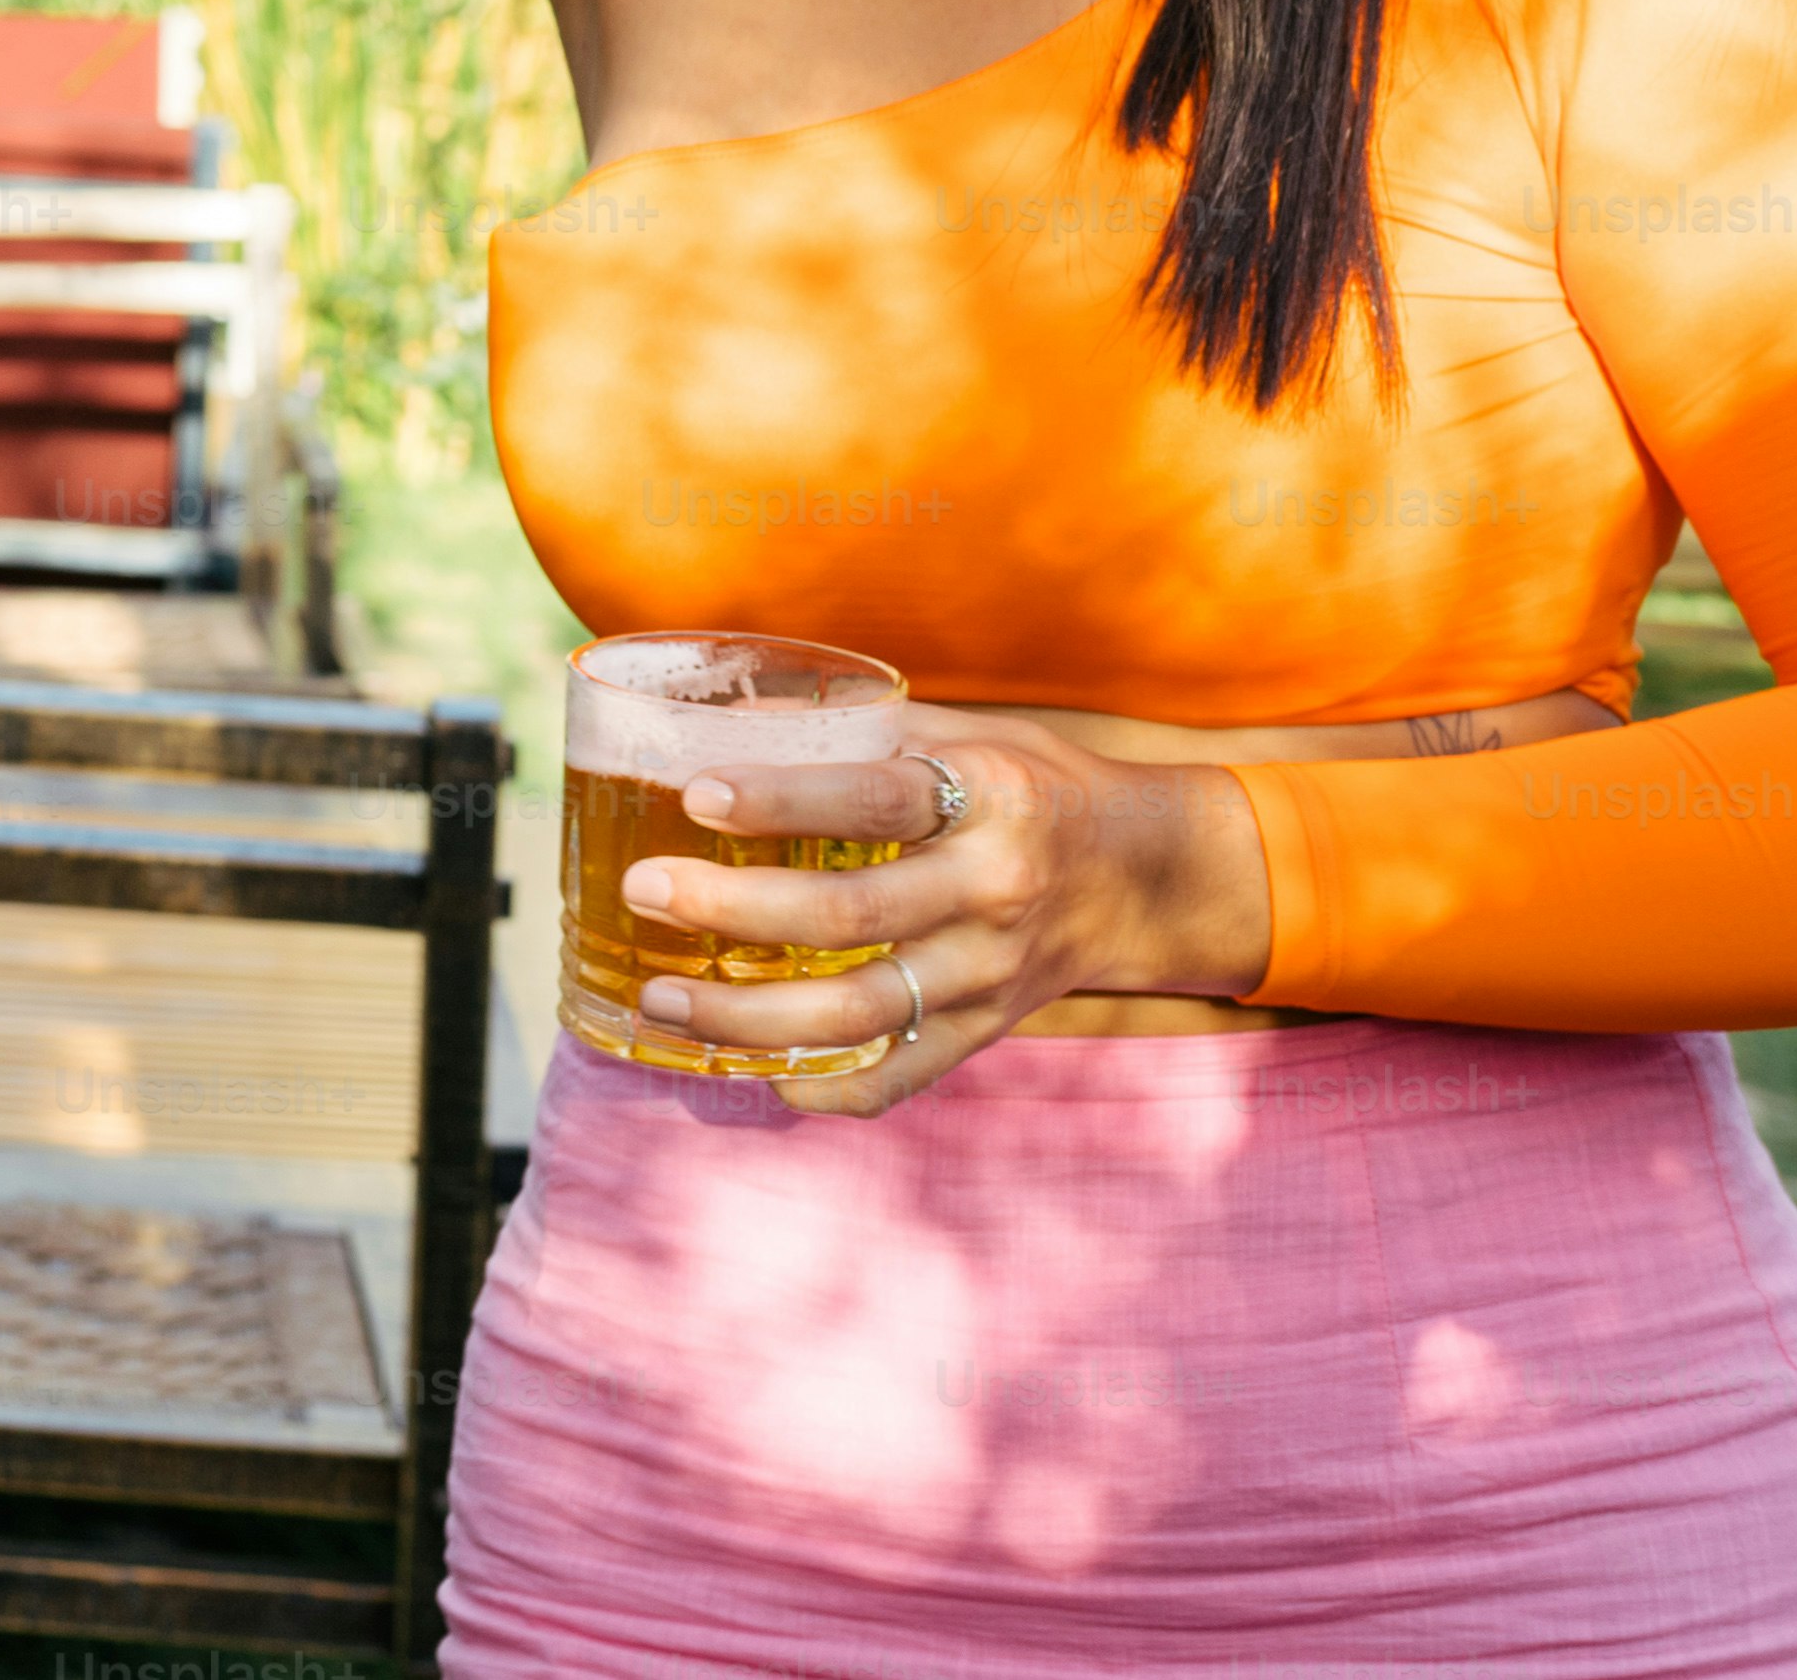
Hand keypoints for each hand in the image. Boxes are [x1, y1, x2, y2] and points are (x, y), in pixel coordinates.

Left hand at [623, 705, 1272, 1116]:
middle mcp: (993, 891)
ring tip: (663, 996)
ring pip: (862, 1009)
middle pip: (850, 915)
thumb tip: (721, 709)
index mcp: (986, 799)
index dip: (781, 798)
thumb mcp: (963, 734)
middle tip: (645, 890)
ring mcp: (992, 972)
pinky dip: (829, 1087)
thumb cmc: (1028, 784)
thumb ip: (859, 730)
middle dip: (734, 908)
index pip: (872, 799)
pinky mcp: (989, 1028)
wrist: (1150, 874)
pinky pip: (904, 1075)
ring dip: (750, 1013)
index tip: (696, 795)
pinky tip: (756, 1072)